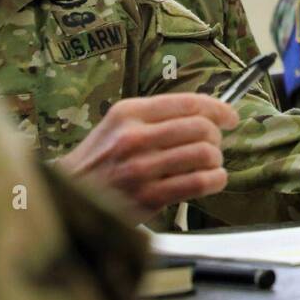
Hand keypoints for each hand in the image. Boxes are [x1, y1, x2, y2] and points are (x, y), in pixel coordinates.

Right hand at [57, 93, 237, 220]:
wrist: (70, 195)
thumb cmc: (99, 160)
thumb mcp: (118, 125)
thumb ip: (156, 116)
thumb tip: (206, 113)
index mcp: (128, 113)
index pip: (188, 102)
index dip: (218, 108)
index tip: (229, 116)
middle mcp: (134, 137)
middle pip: (201, 128)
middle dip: (217, 137)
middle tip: (214, 145)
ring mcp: (141, 168)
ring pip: (204, 154)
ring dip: (217, 160)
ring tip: (211, 164)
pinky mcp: (149, 197)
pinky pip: (199, 183)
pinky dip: (216, 180)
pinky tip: (213, 180)